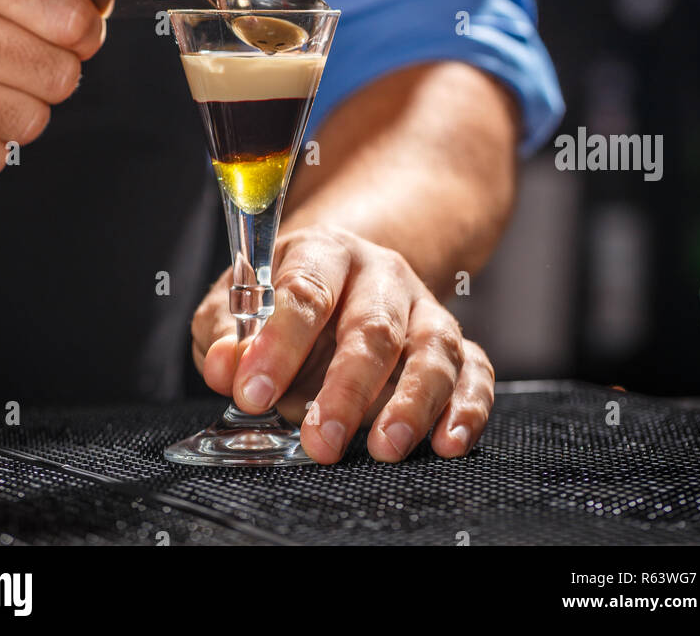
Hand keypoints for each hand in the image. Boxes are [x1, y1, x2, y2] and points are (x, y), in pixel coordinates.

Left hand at [192, 224, 494, 463]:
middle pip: (373, 327)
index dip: (278, 344)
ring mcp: (423, 307)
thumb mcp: (239, 303)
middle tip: (319, 440)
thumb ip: (225, 334)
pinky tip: (448, 442)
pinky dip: (469, 408)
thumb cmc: (285, 298)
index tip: (252, 392)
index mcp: (323, 253)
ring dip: (412, 402)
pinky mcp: (455, 343)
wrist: (343, 275)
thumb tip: (226, 366)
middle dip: (347, 388)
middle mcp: (381, 275)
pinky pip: (475, 370)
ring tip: (384, 447)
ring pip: (433, 349)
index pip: (304, 292)